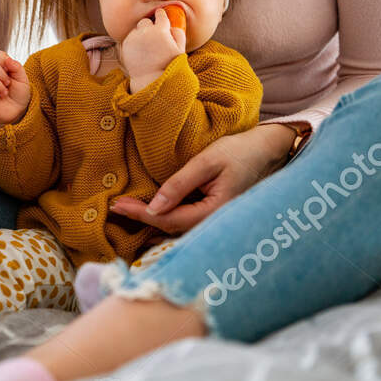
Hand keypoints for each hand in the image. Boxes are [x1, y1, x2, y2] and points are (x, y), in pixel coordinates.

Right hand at [0, 49, 30, 124]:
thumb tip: (7, 59)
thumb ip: (17, 68)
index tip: (12, 71)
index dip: (4, 61)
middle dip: (1, 74)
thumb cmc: (19, 95)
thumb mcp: (23, 80)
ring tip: (4, 93)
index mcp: (1, 66)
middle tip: (8, 84)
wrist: (16, 112)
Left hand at [109, 124, 293, 231]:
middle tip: (114, 209)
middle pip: (171, 229)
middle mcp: (215, 224)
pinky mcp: (213, 215)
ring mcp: (215, 222)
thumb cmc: (238, 151)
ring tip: (126, 212)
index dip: (141, 215)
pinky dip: (165, 220)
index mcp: (216, 212)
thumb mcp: (207, 162)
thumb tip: (154, 206)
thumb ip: (180, 184)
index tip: (117, 206)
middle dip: (141, 221)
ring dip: (151, 223)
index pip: (170, 220)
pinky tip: (150, 216)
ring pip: (177, 230)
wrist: (266, 151)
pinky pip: (185, 223)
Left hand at [120, 7, 186, 85]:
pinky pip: (129, 38)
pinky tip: (140, 52)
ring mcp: (133, 38)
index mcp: (161, 30)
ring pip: (136, 30)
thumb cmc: (168, 65)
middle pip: (145, 21)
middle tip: (154, 36)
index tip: (161, 16)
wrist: (150, 79)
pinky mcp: (125, 45)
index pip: (160, 14)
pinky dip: (134, 42)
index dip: (161, 15)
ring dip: (141, 34)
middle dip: (149, 26)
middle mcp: (145, 31)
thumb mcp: (180, 49)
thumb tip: (172, 24)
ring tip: (147, 47)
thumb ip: (178, 33)